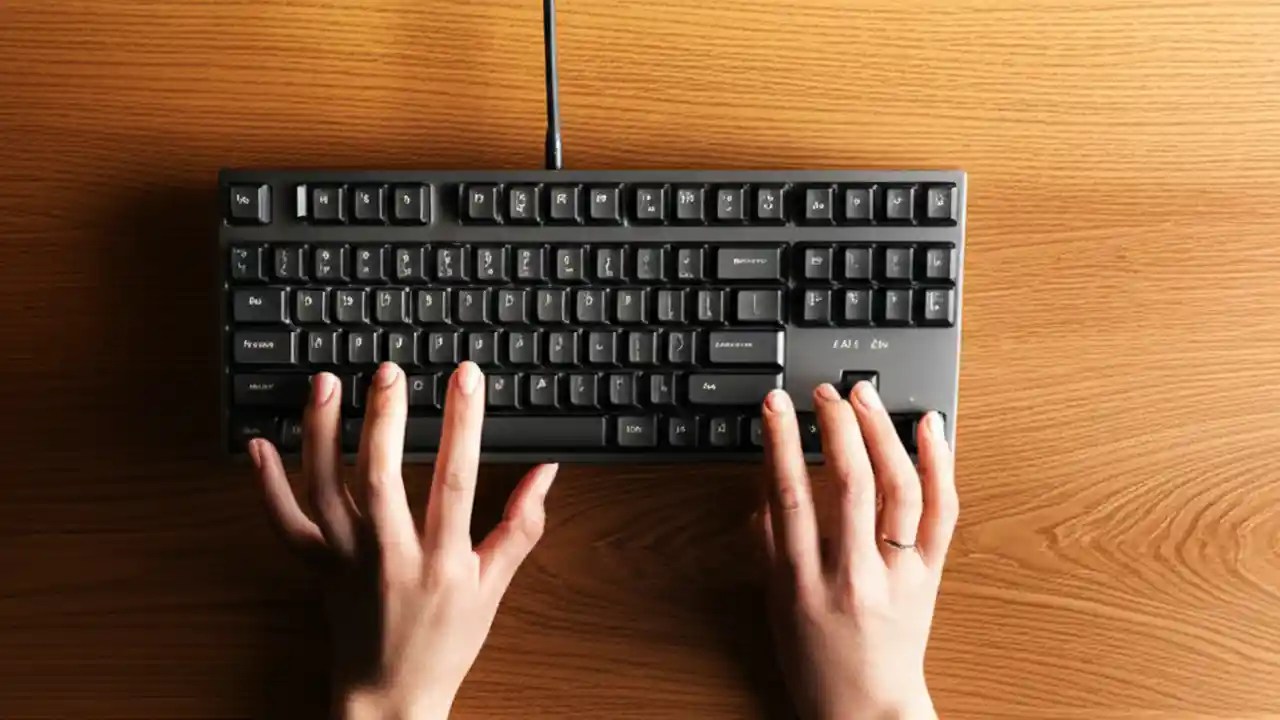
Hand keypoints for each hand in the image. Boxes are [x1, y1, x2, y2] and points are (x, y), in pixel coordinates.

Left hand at [247, 361, 558, 719]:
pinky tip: (260, 445)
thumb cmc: (444, 643)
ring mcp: (345, 561)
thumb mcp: (495, 586)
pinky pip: (283, 523)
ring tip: (328, 385)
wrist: (389, 697)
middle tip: (388, 372)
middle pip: (382, 478)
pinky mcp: (314, 568)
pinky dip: (266, 484)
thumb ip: (521, 526)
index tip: (466, 378)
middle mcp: (390, 557)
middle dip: (385, 419)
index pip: (455, 479)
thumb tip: (545, 472)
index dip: (463, 423)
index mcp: (442, 561)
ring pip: (327, 490)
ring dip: (323, 434)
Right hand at [759, 381, 957, 719]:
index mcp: (805, 584)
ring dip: (882, 432)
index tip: (777, 405)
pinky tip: (928, 427)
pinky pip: (942, 511)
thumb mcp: (775, 604)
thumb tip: (766, 487)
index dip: (781, 442)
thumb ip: (769, 545)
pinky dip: (939, 463)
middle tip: (825, 392)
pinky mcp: (932, 573)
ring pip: (899, 489)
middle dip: (836, 426)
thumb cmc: (816, 660)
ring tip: (867, 396)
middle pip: (851, 484)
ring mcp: (899, 574)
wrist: (866, 709)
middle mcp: (856, 576)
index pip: (791, 497)